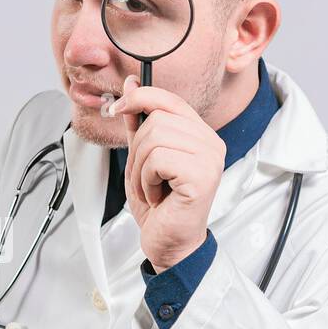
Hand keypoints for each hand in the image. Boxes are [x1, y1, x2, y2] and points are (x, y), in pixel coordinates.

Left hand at [108, 74, 224, 272]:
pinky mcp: (202, 176)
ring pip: (154, 138)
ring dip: (140, 169)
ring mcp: (209, 158)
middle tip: (145, 177)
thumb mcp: (141, 158)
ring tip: (151, 188)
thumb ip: (137, 123)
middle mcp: (210, 142)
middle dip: (136, 151)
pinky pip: (158, 159)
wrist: (168, 243)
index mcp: (199, 134)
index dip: (140, 97)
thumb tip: (131, 85)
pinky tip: (158, 196)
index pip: (169, 99)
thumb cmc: (159, 205)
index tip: (118, 108)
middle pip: (156, 119)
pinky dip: (147, 180)